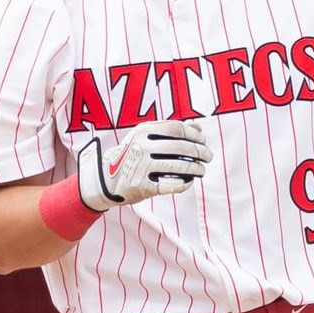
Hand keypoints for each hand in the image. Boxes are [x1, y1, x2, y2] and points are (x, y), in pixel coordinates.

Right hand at [75, 120, 211, 210]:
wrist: (105, 179)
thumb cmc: (132, 155)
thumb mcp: (145, 137)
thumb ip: (170, 130)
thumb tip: (198, 126)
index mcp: (142, 131)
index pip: (176, 128)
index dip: (194, 135)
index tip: (204, 141)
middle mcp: (141, 147)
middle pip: (181, 147)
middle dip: (200, 152)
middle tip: (209, 156)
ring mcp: (141, 167)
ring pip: (179, 166)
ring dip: (196, 168)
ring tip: (202, 170)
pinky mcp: (142, 186)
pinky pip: (171, 185)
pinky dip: (184, 183)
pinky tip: (189, 182)